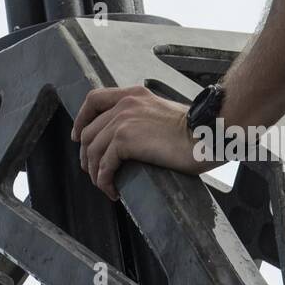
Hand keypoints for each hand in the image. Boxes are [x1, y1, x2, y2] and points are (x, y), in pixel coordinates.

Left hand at [70, 85, 223, 199]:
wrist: (206, 133)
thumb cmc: (195, 129)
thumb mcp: (162, 112)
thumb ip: (143, 117)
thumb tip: (132, 139)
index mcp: (133, 94)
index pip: (94, 99)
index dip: (81, 119)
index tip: (78, 136)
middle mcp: (124, 104)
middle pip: (89, 130)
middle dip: (86, 155)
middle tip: (93, 171)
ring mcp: (122, 121)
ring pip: (93, 150)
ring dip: (95, 172)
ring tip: (105, 185)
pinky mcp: (125, 140)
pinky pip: (104, 165)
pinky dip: (104, 181)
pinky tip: (113, 190)